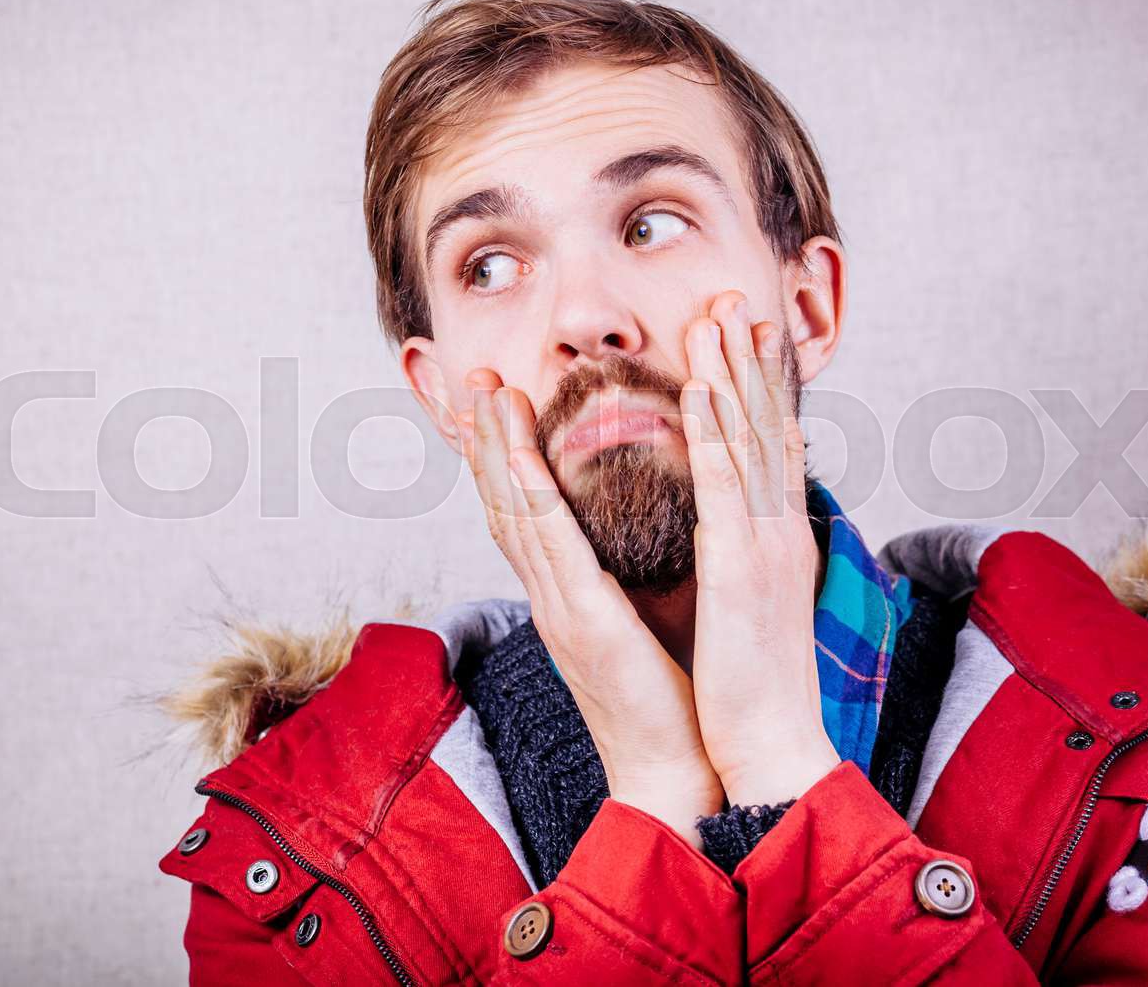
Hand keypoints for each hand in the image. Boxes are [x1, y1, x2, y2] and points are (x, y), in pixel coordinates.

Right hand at [457, 370, 724, 848]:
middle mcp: (551, 598)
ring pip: (516, 515)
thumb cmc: (667, 698)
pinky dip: (531, 499)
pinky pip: (553, 552)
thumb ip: (623, 574)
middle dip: (487, 437)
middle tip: (474, 376)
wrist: (673, 771)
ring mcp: (560, 610)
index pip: (523, 512)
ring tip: (488, 393)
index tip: (497, 400)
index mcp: (565, 596)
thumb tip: (631, 529)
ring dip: (498, 449)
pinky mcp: (586, 625)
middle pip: (504, 503)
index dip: (503, 454)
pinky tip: (520, 457)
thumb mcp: (638, 621)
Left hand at [681, 291, 840, 806]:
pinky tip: (703, 390)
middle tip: (737, 297)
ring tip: (719, 315)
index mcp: (775, 538)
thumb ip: (740, 550)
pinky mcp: (740, 570)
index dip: (761, 384)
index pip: (770, 443)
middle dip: (751, 358)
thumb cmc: (748, 683)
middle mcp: (777, 530)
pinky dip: (716, 436)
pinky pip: (725, 490)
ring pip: (747, 442)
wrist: (766, 748)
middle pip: (765, 427)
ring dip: (732, 373)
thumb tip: (728, 521)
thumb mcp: (747, 602)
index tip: (751, 331)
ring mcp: (764, 546)